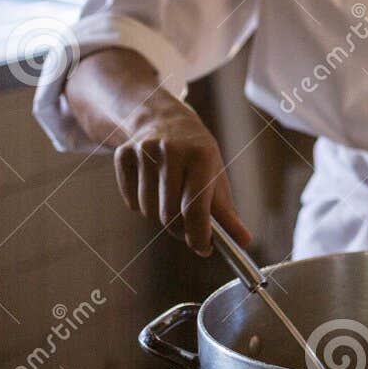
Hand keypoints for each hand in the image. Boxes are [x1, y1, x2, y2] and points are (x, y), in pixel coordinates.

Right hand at [113, 98, 250, 256]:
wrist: (163, 119)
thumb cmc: (196, 154)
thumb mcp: (216, 175)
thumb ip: (227, 212)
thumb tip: (244, 242)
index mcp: (201, 154)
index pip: (196, 205)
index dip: (199, 234)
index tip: (204, 249)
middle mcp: (172, 150)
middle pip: (169, 214)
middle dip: (181, 229)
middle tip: (189, 228)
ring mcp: (145, 151)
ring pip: (149, 211)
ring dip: (161, 217)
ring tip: (171, 197)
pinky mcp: (123, 155)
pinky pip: (131, 202)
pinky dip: (143, 205)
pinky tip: (153, 187)